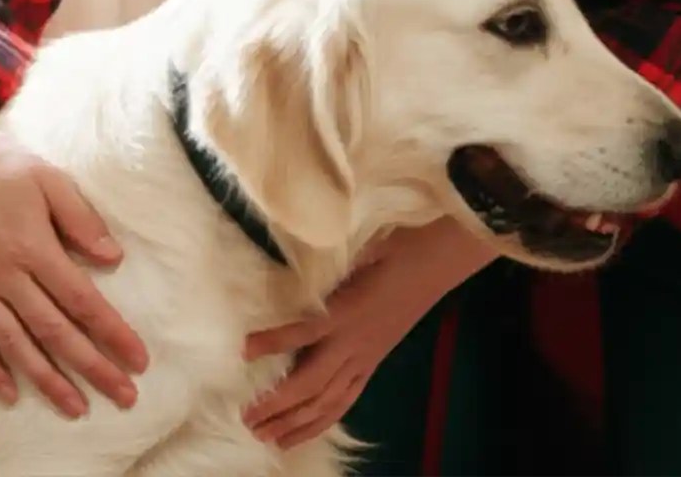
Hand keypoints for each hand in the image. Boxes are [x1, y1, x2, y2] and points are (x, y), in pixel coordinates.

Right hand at [0, 75, 149, 418]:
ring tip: (76, 407)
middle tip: (124, 395)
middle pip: (53, 330)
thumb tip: (113, 257)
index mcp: (31, 245)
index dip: (112, 333)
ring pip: (13, 343)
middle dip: (92, 366)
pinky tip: (11, 393)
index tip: (138, 359)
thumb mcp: (46, 177)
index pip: (81, 300)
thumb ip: (80, 218)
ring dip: (46, 379)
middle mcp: (1, 273)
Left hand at [242, 219, 495, 449]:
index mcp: (348, 310)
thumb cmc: (395, 244)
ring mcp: (365, 357)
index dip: (274, 342)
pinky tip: (302, 432)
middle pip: (311, 382)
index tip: (243, 351)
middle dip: (277, 404)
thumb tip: (290, 252)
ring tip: (265, 437)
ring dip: (295, 422)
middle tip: (245, 418)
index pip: (305, 331)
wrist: (437, 259)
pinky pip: (346, 400)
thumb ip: (326, 258)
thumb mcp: (359, 244)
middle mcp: (355, 341)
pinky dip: (323, 420)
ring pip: (328, 401)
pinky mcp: (372, 363)